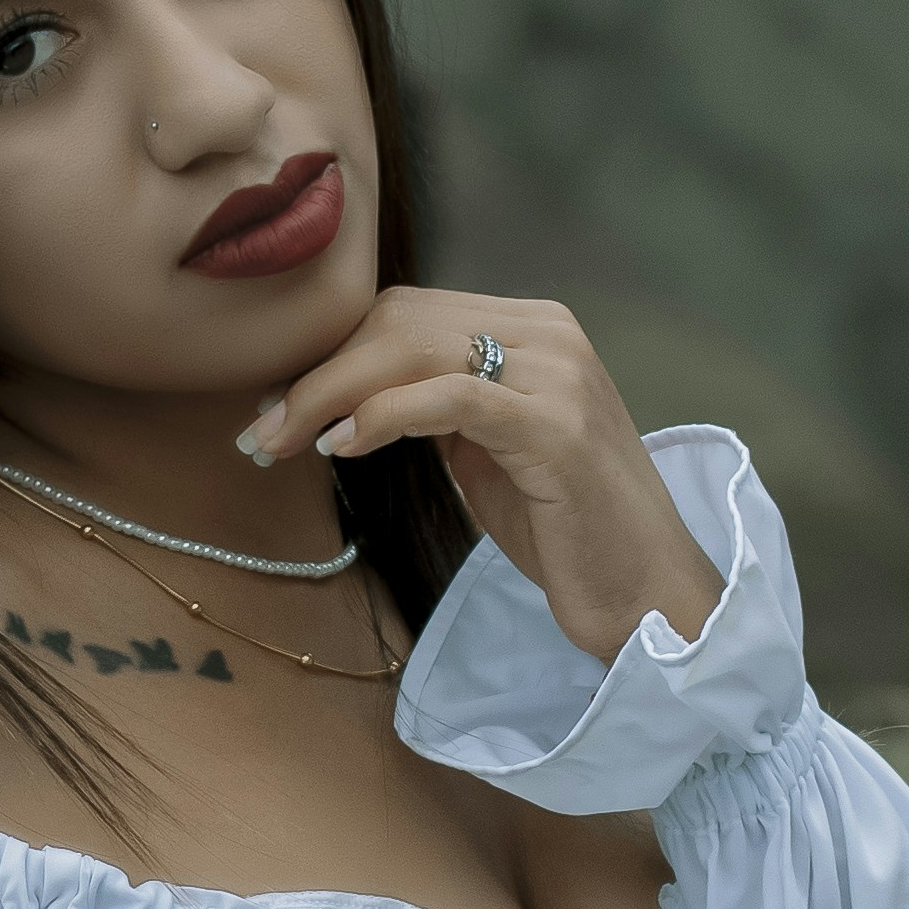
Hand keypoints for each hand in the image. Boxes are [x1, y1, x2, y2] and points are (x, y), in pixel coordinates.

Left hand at [239, 292, 721, 666]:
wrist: (650, 597)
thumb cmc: (568, 533)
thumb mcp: (489, 453)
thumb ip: (436, 409)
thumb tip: (342, 395)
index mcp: (535, 329)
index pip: (406, 311)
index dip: (329, 352)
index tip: (273, 406)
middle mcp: (551, 333)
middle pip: (399, 319)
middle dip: (315, 372)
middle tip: (258, 432)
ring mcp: (559, 374)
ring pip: (412, 347)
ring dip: (328, 394)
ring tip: (281, 441)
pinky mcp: (556, 426)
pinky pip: (447, 395)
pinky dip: (381, 413)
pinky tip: (341, 447)